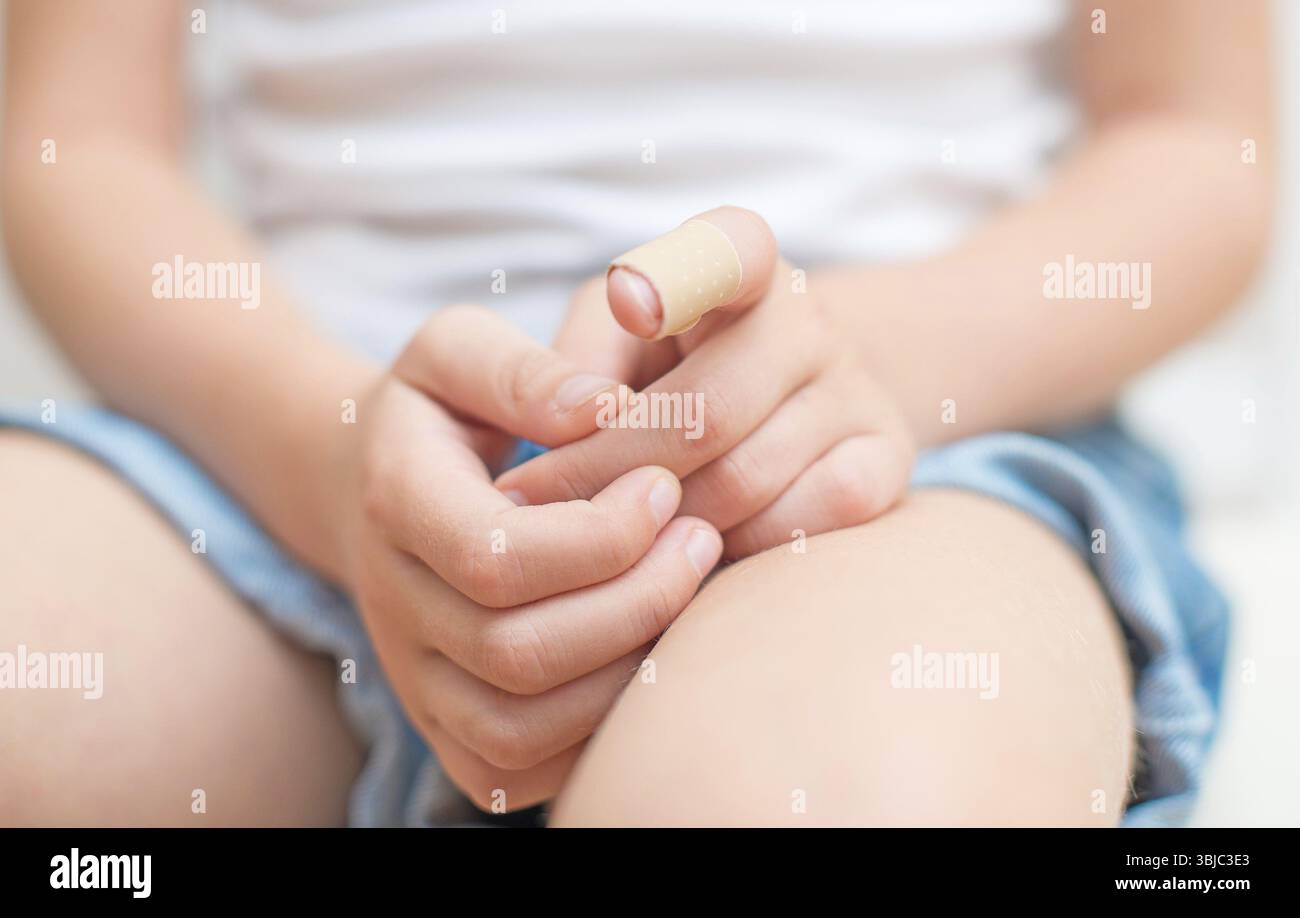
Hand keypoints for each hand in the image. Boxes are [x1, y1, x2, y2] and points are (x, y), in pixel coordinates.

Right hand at [337, 305, 722, 810]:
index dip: (599, 536)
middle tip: (702, 538)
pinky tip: (651, 652)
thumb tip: (603, 407)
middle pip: (519, 654)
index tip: (663, 486)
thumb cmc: (442, 411)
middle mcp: (395, 608)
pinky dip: (601, 730)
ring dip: (627, 671)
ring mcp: (417, 683)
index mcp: (395, 505)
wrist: (378, 490)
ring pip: (521, 729)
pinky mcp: (448, 732)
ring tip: (689, 592)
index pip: (495, 559)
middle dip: (635, 602)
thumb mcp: (457, 350)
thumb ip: (519, 369)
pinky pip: (522, 769)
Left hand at [496, 207, 915, 559]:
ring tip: (594, 538)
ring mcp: (857, 392)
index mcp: (741, 266)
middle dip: (607, 471)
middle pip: (706, 413)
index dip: (681, 276)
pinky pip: (805, 526)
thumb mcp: (617, 334)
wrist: (795, 394)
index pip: (730, 250)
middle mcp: (809, 319)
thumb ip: (580, 356)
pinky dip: (734, 551)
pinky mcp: (887, 463)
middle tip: (533, 506)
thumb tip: (572, 418)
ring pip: (746, 481)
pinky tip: (686, 551)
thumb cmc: (675, 363)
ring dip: (659, 523)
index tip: (632, 301)